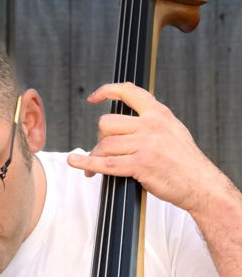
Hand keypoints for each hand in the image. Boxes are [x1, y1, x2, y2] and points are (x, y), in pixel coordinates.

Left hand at [66, 82, 229, 214]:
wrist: (201, 185)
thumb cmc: (185, 163)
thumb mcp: (173, 131)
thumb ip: (151, 123)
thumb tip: (123, 122)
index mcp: (159, 114)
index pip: (130, 92)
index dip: (107, 91)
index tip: (93, 98)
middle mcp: (152, 125)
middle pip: (107, 124)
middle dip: (100, 139)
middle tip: (103, 151)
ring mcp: (146, 144)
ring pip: (104, 144)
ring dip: (95, 156)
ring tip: (95, 167)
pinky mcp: (141, 164)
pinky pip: (105, 163)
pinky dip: (86, 163)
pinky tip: (75, 162)